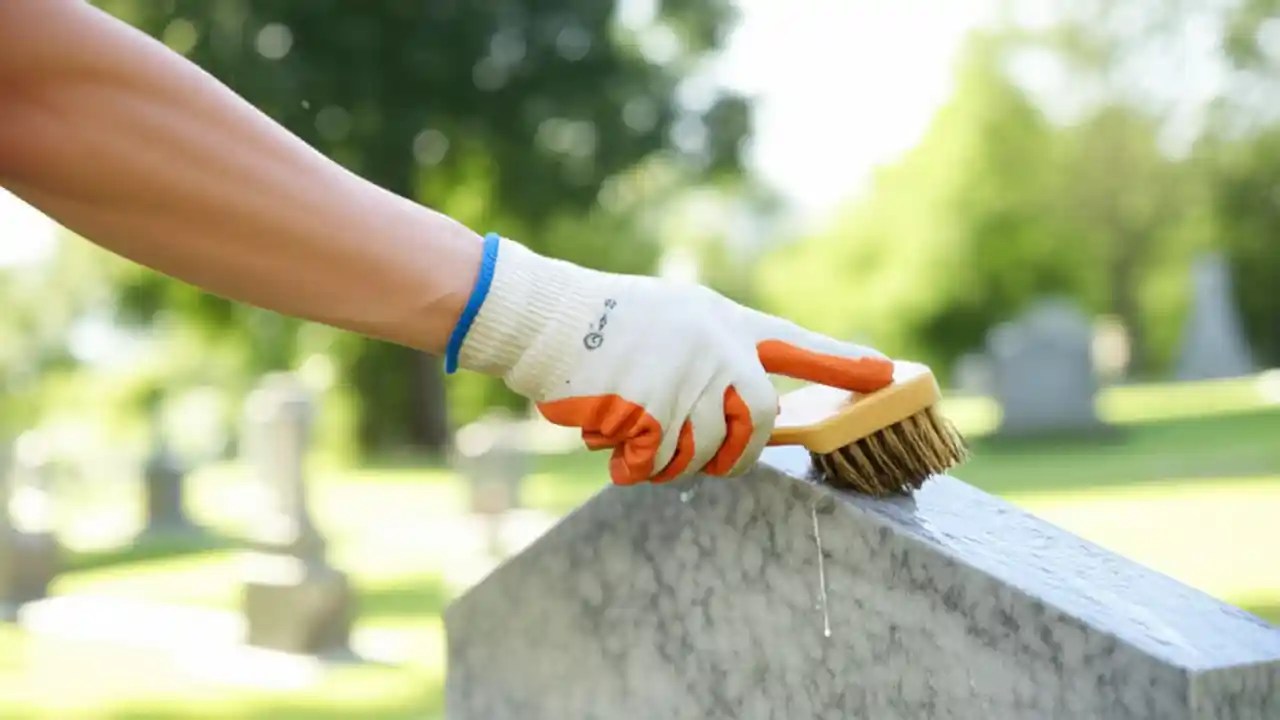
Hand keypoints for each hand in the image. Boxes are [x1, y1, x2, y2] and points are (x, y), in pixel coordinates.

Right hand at [449, 235, 893, 485]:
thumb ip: (713, 355)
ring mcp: (685, 373)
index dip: (839, 362)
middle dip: (734, 452)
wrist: (544, 316)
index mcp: (721, 321)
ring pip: (700, 450)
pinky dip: (629, 460)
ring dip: (664, 457)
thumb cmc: (601, 324)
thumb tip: (743, 415)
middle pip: (756, 420)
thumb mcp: (672, 320)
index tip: (886, 373)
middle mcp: (714, 343)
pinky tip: (605, 428)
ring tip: (629, 429)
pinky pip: (654, 460)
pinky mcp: (650, 404)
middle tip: (705, 459)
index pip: (793, 344)